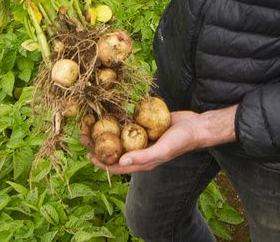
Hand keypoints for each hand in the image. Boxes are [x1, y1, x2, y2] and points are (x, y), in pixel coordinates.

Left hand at [88, 105, 237, 174]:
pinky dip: (119, 120)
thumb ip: (142, 157)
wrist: (196, 126)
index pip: (117, 166)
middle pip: (114, 150)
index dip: (101, 162)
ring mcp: (142, 138)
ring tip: (92, 123)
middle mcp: (140, 151)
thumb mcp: (162, 150)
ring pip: (119, 136)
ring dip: (106, 131)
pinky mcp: (146, 126)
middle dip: (98, 144)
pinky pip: (129, 124)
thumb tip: (121, 162)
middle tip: (83, 134)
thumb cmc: (181, 140)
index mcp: (142, 162)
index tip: (88, 154)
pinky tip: (109, 113)